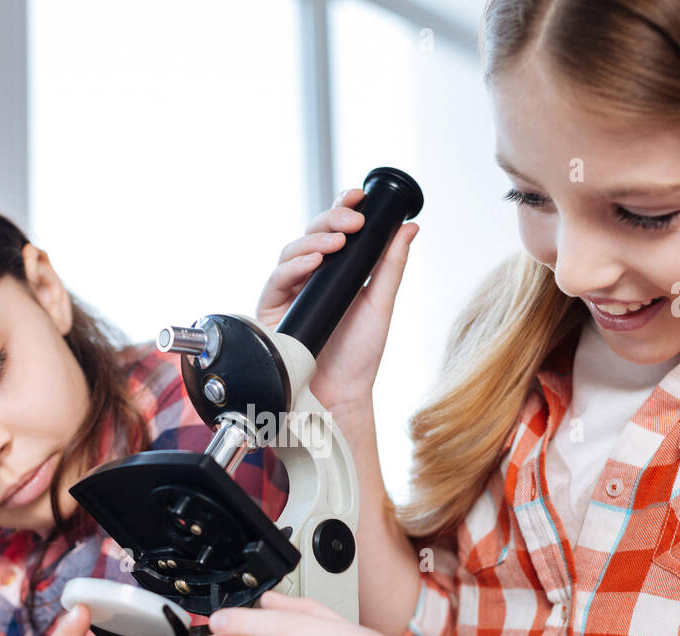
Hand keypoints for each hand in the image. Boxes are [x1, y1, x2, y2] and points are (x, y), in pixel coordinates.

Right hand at [255, 188, 418, 415]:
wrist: (339, 395)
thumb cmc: (358, 355)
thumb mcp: (380, 304)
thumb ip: (391, 265)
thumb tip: (408, 227)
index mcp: (335, 272)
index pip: (336, 229)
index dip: (343, 207)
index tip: (359, 195)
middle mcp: (310, 277)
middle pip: (312, 233)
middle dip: (331, 219)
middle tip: (352, 220)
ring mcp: (289, 291)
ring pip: (292, 250)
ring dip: (314, 241)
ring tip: (336, 242)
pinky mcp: (271, 309)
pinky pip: (277, 279)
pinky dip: (294, 267)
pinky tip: (312, 264)